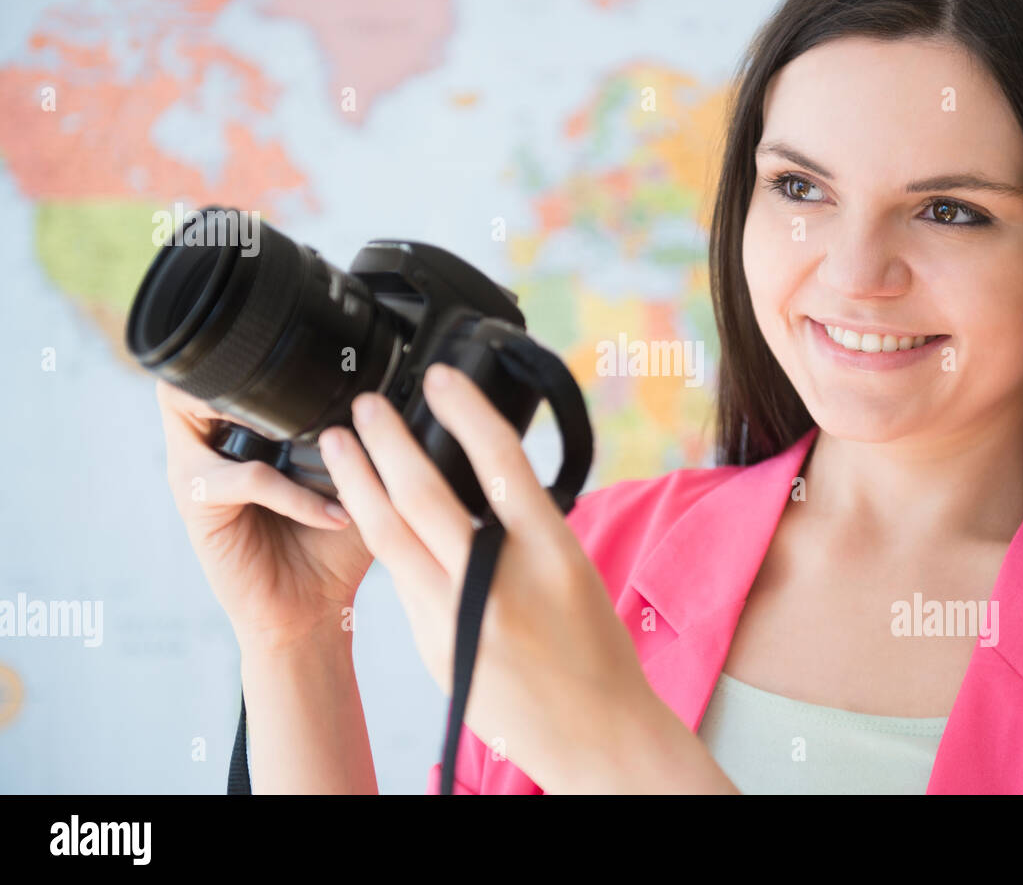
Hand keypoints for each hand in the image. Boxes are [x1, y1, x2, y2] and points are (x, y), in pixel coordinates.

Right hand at [155, 379, 373, 652]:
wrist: (315, 611)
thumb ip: (364, 432)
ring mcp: (195, 473)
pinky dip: (293, 495)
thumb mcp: (356, 475)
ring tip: (325, 446)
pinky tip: (333, 515)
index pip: (220, 368)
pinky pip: (244, 480)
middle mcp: (207, 444)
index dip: (254, 354)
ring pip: (197, 413)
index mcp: (239, 430)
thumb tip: (400, 391)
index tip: (326, 361)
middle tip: (308, 399)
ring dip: (262, 425)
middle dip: (242, 380)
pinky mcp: (199, 508)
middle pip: (185, 380)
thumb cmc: (334, 543)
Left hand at [316, 363, 657, 791]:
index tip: (439, 378)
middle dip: (388, 441)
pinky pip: (401, 579)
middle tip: (365, 405)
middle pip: (424, 496)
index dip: (464, 410)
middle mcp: (496, 583)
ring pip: (390, 537)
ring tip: (338, 445)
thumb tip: (474, 481)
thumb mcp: (572, 568)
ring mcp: (454, 618)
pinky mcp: (430, 646)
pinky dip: (385, 537)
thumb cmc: (594, 647)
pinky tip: (370, 511)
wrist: (594, 734)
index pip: (498, 461)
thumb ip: (524, 526)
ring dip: (358, 484)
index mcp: (549, 551)